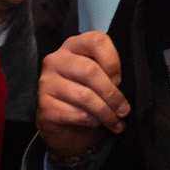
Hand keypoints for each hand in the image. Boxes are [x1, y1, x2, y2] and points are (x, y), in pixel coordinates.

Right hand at [38, 31, 127, 159]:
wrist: (66, 127)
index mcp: (73, 46)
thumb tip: (120, 87)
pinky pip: (77, 114)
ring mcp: (47, 83)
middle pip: (90, 71)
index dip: (113, 61)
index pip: (96, 41)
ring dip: (106, 113)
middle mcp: (56, 60)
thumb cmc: (87, 97)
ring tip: (116, 122)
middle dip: (112, 94)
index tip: (119, 80)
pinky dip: (93, 122)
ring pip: (85, 96)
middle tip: (124, 109)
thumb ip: (109, 74)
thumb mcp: (100, 79)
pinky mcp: (45, 106)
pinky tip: (98, 125)